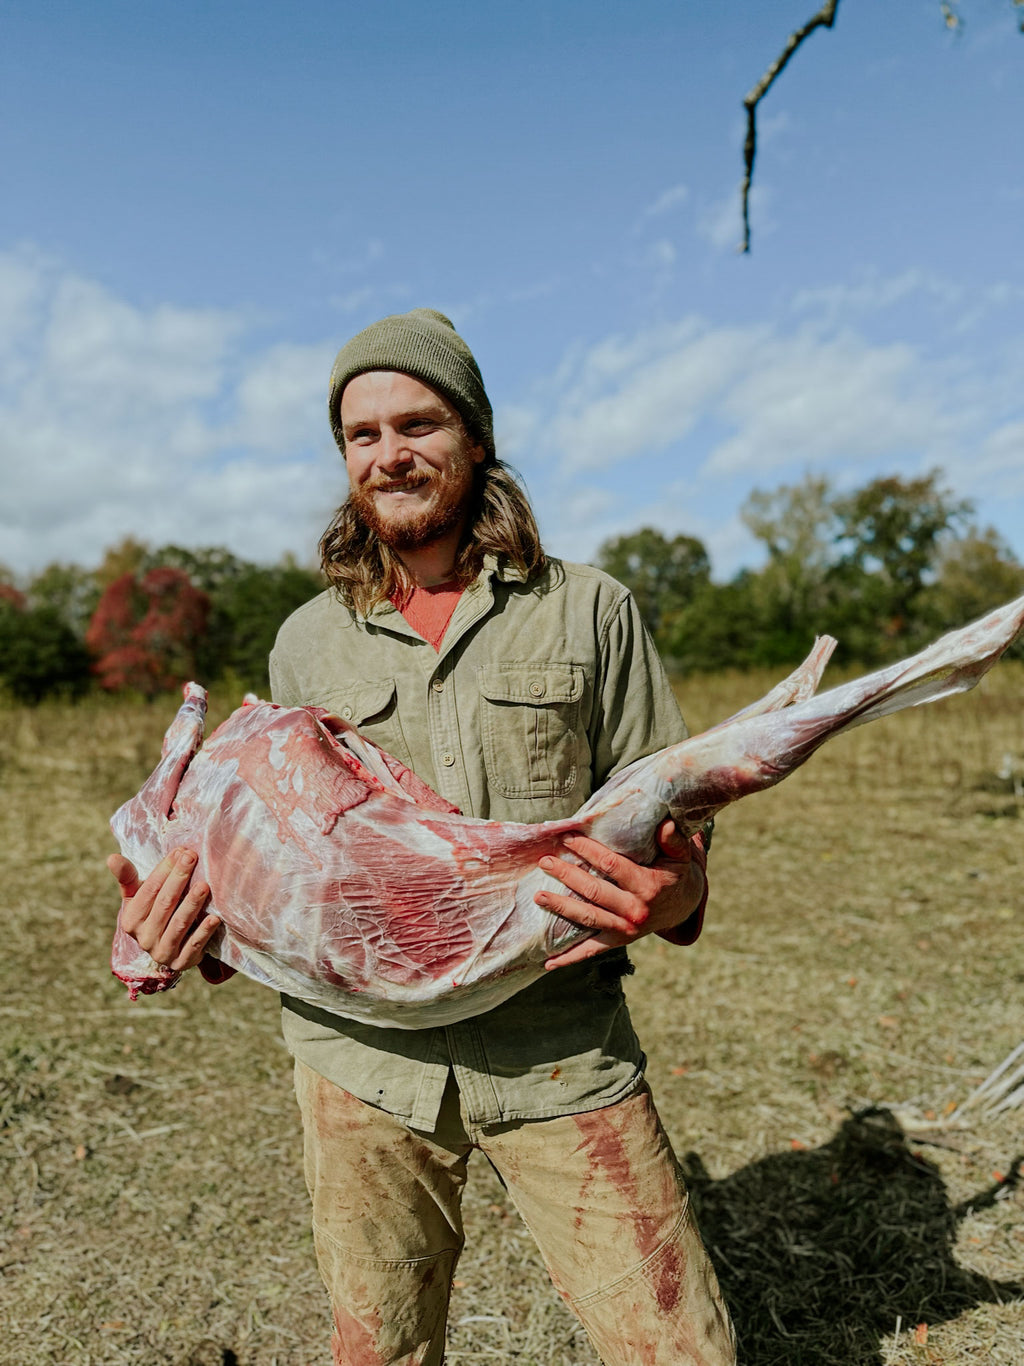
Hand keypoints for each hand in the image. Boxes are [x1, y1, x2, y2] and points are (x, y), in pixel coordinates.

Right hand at [108, 847, 219, 972]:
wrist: (169, 948)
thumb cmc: (153, 913)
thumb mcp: (138, 897)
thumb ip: (127, 878)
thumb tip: (112, 857)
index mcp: (131, 920)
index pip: (149, 891)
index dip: (164, 870)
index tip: (180, 851)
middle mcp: (144, 938)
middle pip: (164, 904)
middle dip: (179, 879)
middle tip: (192, 857)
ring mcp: (163, 952)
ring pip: (179, 924)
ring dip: (191, 904)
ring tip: (204, 886)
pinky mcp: (182, 962)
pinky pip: (194, 945)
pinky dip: (204, 932)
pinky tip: (214, 918)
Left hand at [536, 818, 705, 968]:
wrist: (682, 906)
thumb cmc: (674, 874)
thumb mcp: (679, 856)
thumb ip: (674, 841)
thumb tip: (665, 825)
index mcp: (647, 886)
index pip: (611, 866)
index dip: (588, 851)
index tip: (567, 838)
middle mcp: (635, 910)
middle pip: (594, 891)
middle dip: (567, 875)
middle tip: (544, 861)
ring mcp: (626, 929)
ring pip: (588, 918)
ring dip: (561, 907)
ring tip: (538, 896)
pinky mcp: (619, 941)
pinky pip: (591, 951)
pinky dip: (570, 958)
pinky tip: (548, 961)